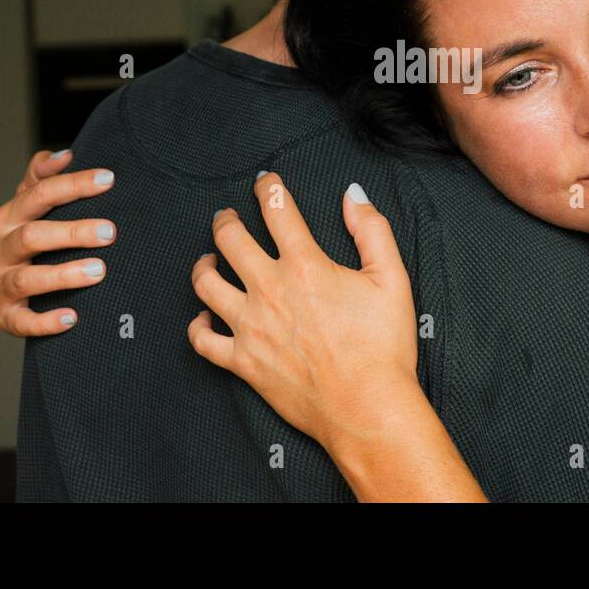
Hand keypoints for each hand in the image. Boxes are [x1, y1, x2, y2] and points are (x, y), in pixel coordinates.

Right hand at [0, 148, 118, 335]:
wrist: (12, 291)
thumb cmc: (33, 240)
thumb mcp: (32, 206)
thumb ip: (42, 178)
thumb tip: (65, 154)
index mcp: (7, 217)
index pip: (38, 194)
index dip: (72, 185)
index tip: (109, 179)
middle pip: (31, 236)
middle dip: (72, 232)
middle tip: (110, 231)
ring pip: (25, 279)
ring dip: (63, 274)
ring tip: (99, 271)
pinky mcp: (5, 316)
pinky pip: (22, 322)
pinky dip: (45, 321)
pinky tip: (72, 318)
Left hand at [187, 172, 418, 450]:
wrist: (368, 407)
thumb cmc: (384, 347)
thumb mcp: (392, 278)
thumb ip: (372, 230)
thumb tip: (352, 195)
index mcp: (305, 265)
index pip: (277, 210)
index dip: (269, 187)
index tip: (266, 181)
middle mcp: (270, 290)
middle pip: (230, 240)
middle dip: (226, 220)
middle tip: (228, 216)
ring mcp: (250, 327)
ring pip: (206, 284)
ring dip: (203, 263)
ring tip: (207, 258)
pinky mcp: (243, 362)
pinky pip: (202, 341)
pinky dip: (196, 326)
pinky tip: (201, 317)